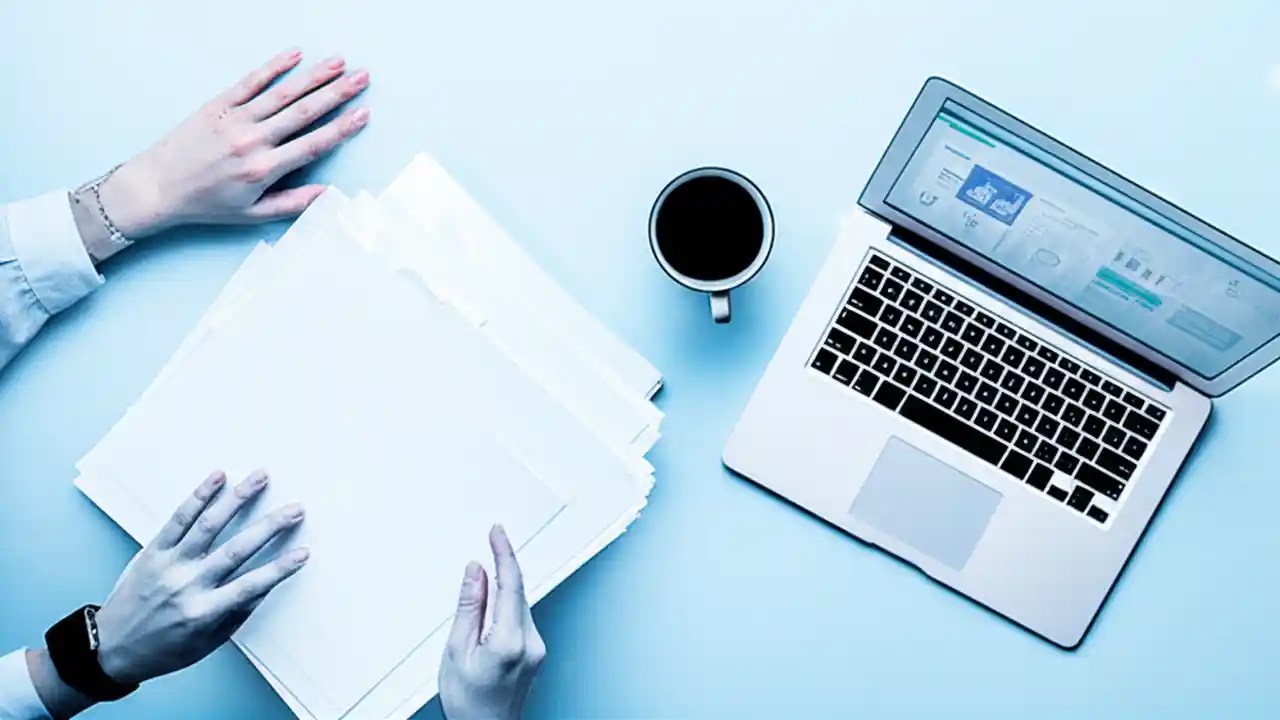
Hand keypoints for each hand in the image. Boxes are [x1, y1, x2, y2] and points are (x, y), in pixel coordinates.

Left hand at [93, 470, 309, 685]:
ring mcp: (168, 565)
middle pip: (236, 550)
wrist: (110, 648)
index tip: (303, 553)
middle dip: (270, 526)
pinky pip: (178, 518)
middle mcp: (187, 585)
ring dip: (238, 498)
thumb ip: (236, 612)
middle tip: (295, 509)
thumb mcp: (207, 642)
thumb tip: (265, 585)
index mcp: (203, 612)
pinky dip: (199, 496)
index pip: (250, 586)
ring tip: (260, 478)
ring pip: (208, 525)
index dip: (279, 569)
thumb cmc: (163, 649)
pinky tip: (217, 478)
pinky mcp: (153, 551)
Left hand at [98, 48, 369, 240]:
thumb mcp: (253, 214)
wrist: (158, 187)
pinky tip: (294, 55)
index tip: (363, 114)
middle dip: (337, 93)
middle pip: (304, 112)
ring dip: (314, 76)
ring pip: (282, 93)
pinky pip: (250, 82)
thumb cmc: (207, 204)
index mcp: (264, 170)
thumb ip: (293, 204)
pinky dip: (273, 67)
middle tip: (362, 78)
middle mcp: (252, 141)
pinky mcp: (218, 105)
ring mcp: (234, 120)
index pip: (313, 144)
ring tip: (338, 63)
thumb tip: (327, 195)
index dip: (342, 128)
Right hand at [439, 526, 545, 719]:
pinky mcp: (536, 653)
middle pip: (516, 593)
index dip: (504, 553)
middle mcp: (531, 643)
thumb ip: (469, 607)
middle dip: (500, 571)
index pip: (511, 584)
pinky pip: (521, 618)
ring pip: (519, 605)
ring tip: (476, 604)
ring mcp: (537, 649)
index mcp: (509, 641)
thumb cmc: (468, 703)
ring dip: (501, 592)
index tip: (497, 533)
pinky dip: (505, 609)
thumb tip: (476, 573)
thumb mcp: (456, 651)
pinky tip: (489, 617)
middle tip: (484, 554)